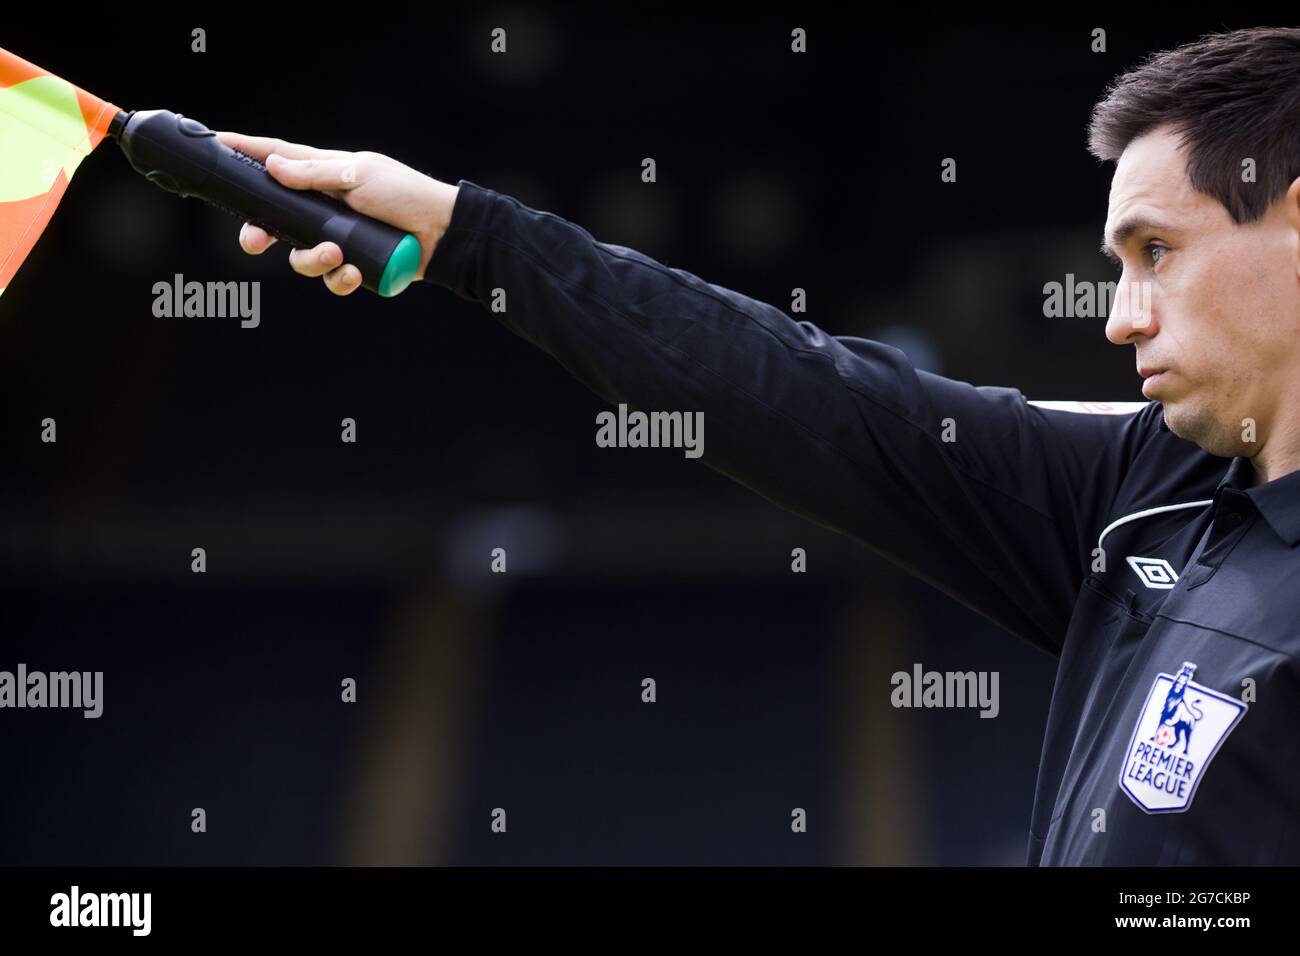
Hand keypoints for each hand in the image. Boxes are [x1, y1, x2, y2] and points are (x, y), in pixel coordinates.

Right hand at [213, 131, 458, 295]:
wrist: (444, 233)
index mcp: (325, 176)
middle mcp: (326, 208)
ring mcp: (339, 237)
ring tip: (336, 254)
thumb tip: (271, 166)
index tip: (215, 145)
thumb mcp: (359, 175)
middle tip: (255, 242)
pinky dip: (339, 278)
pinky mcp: (355, 265)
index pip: (278, 160)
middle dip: (259, 234)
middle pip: (276, 221)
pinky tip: (353, 271)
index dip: (247, 154)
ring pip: (302, 257)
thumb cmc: (406, 194)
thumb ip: (315, 174)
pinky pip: (333, 279)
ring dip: (312, 260)